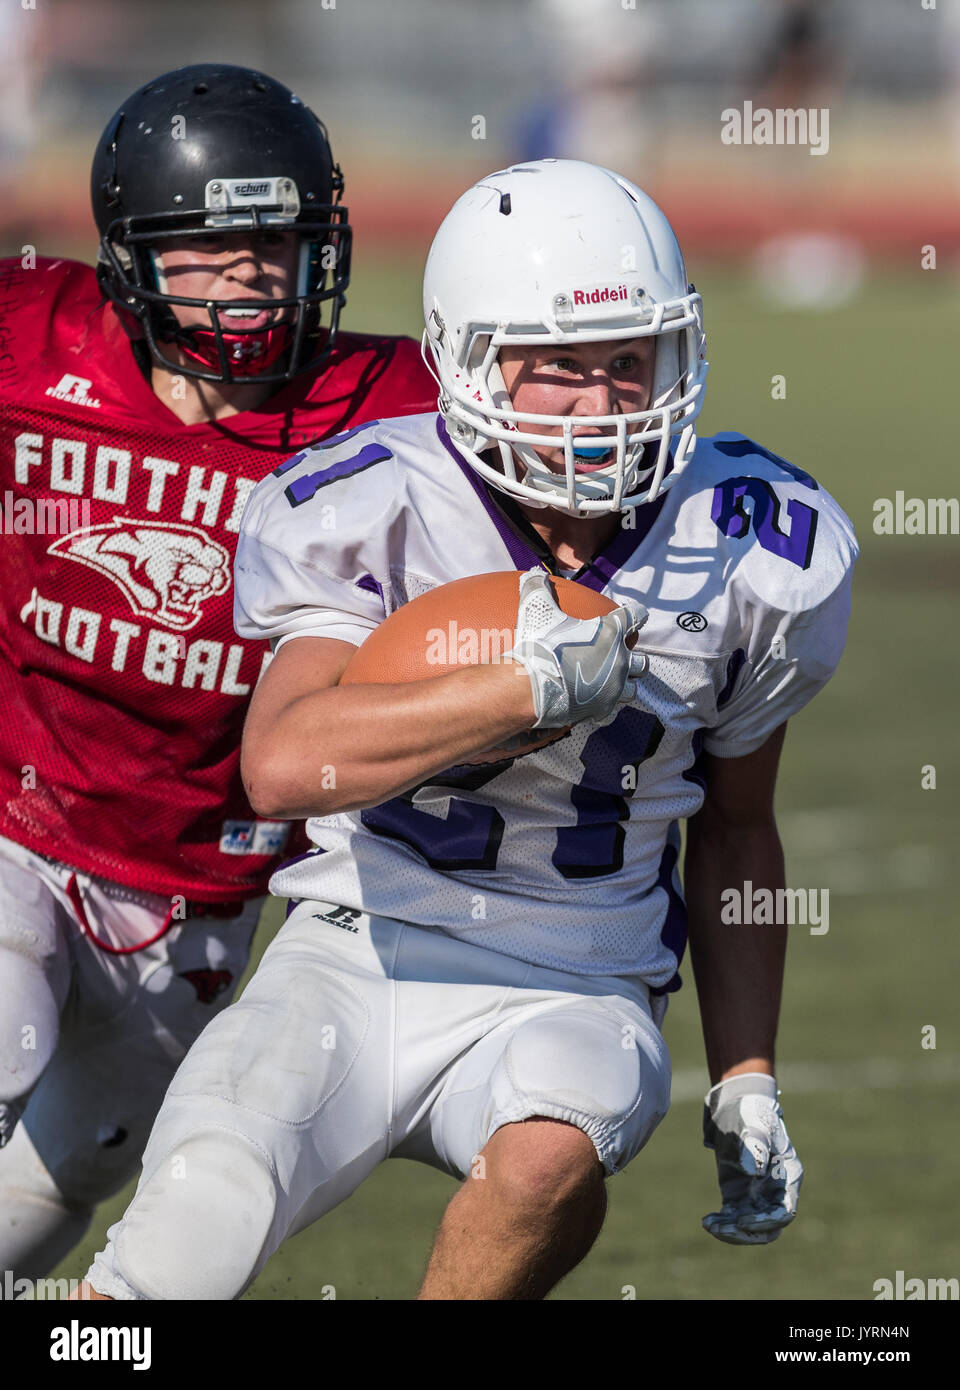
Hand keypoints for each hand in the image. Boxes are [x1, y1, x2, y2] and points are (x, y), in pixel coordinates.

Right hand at [504, 568, 647, 728]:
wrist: (534, 687)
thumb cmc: (541, 646)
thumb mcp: (537, 610)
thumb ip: (538, 589)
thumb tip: (532, 572)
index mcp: (611, 633)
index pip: (636, 616)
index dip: (637, 613)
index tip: (634, 613)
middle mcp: (619, 661)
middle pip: (642, 661)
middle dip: (636, 659)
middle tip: (623, 657)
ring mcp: (613, 689)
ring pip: (633, 690)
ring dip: (625, 686)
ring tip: (613, 685)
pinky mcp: (602, 711)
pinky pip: (610, 712)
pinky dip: (604, 709)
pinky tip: (594, 707)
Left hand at [701, 1072, 801, 1244]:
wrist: (738, 1105)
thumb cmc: (753, 1113)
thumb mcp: (755, 1125)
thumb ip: (756, 1146)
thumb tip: (754, 1171)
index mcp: (788, 1177)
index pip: (784, 1212)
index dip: (765, 1221)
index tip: (742, 1221)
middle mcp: (776, 1191)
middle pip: (769, 1227)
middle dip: (746, 1233)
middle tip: (721, 1228)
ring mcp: (758, 1195)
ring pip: (750, 1227)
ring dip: (732, 1231)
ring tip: (709, 1225)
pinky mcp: (739, 1195)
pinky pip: (733, 1218)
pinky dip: (722, 1222)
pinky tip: (707, 1221)